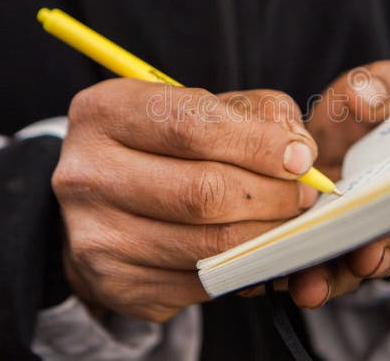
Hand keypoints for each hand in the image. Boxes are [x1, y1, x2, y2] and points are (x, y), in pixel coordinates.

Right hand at [53, 79, 319, 321]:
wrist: (104, 199)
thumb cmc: (166, 143)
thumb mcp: (203, 105)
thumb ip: (258, 112)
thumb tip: (300, 152)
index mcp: (105, 113)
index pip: (193, 126)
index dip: (259, 144)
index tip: (300, 158)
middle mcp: (87, 174)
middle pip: (204, 191)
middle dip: (272, 195)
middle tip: (302, 196)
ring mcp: (95, 236)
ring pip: (208, 245)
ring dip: (266, 236)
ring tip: (286, 220)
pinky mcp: (115, 283)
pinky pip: (201, 283)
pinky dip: (240, 267)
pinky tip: (252, 248)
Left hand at [288, 60, 389, 307]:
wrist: (318, 139)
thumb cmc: (359, 112)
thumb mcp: (372, 88)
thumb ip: (381, 87)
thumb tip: (366, 97)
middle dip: (384, 250)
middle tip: (367, 254)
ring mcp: (361, 239)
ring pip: (358, 267)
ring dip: (340, 276)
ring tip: (316, 283)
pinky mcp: (326, 254)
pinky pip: (321, 274)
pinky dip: (308, 281)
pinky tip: (292, 283)